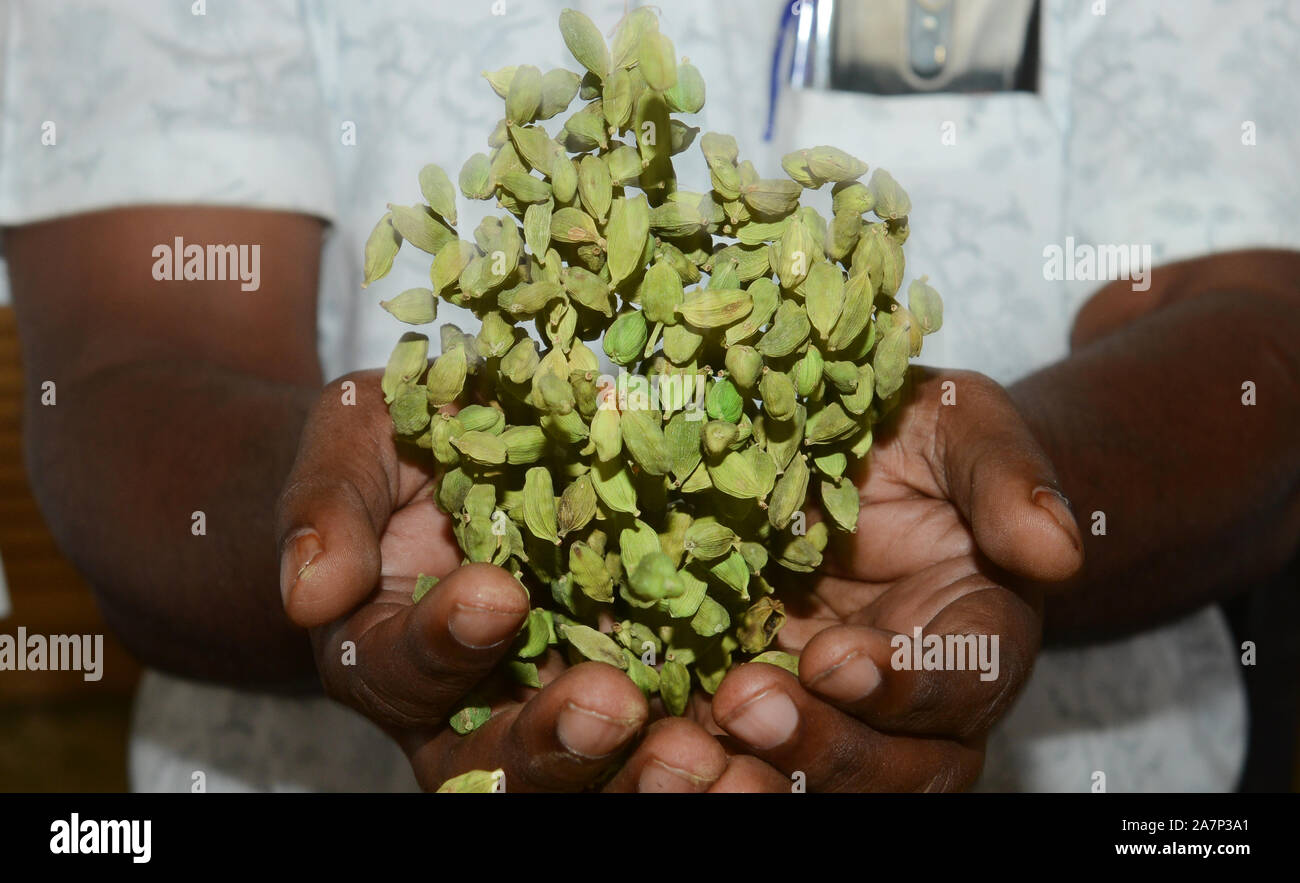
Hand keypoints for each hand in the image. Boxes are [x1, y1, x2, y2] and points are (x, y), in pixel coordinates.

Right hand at [275, 369, 730, 791]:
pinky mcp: (639, 680)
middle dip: (551, 742)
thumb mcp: (355, 441)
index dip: (444, 644)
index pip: (400, 670)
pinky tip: (754, 715)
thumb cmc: (401, 440)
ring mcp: (554, 699)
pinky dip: (708, 735)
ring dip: (636, 770)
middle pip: (496, 762)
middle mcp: (467, 703)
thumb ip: (328, 507)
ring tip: (696, 752)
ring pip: (585, 771)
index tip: (498, 594)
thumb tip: (310, 595)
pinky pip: (669, 724)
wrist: (476, 445)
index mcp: (387, 651)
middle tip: (612, 707)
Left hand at [706, 369, 1083, 791]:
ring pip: (821, 781)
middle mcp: (915, 694)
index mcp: (978, 631)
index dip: (906, 684)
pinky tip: (644, 732)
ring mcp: (837, 710)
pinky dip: (697, 757)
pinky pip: (736, 754)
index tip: (836, 659)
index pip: (965, 681)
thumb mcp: (964, 427)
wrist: (851, 453)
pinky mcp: (758, 700)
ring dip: (758, 776)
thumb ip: (1007, 479)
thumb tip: (1057, 549)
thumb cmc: (921, 437)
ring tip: (687, 752)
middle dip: (825, 748)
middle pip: (898, 765)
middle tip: (745, 705)